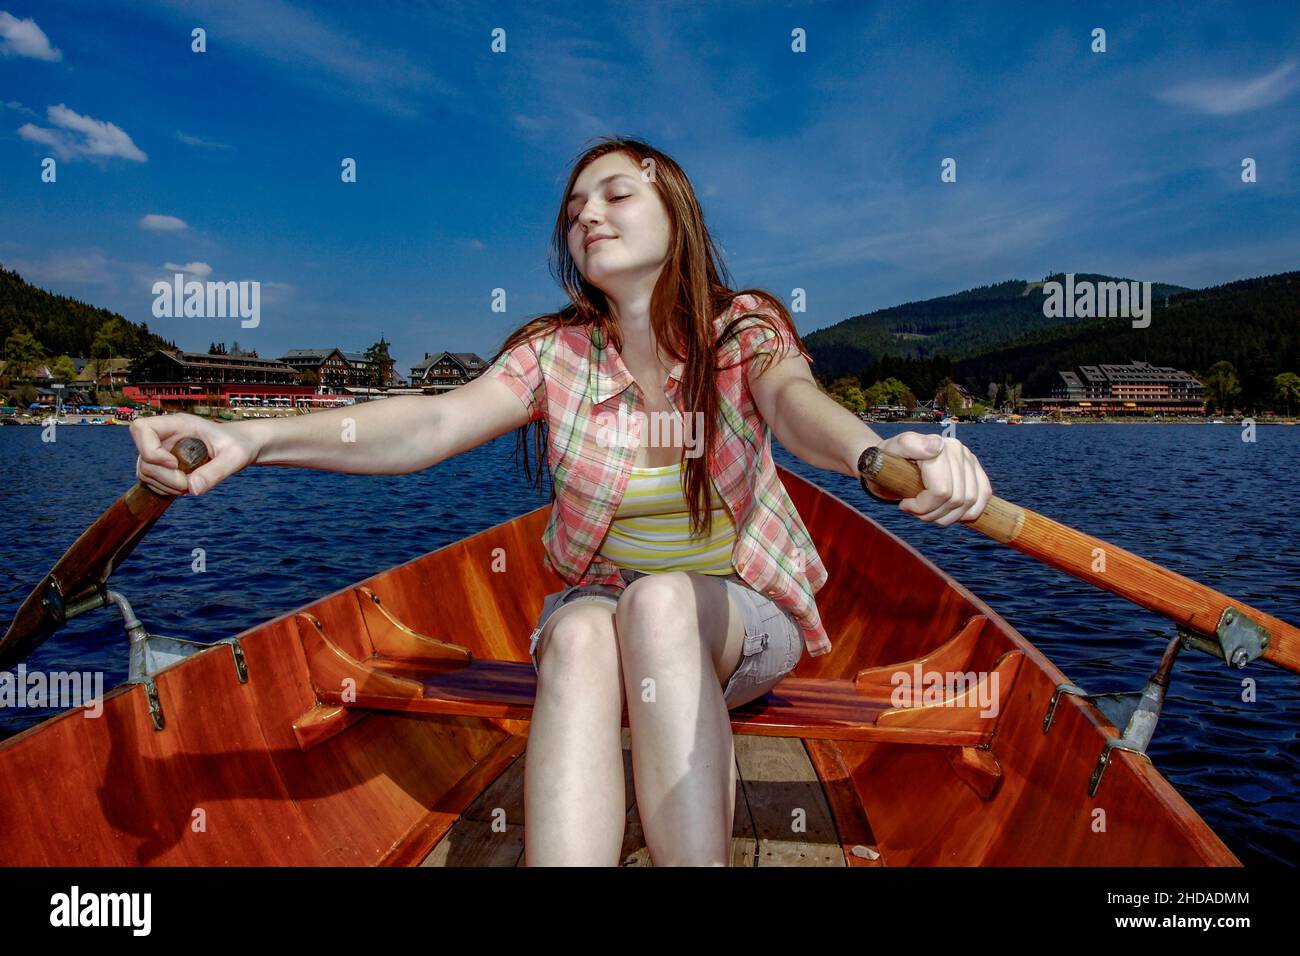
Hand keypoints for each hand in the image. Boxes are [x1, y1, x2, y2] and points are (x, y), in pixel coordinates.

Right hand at [130, 413, 259, 496]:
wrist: (241, 448)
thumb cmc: (240, 445)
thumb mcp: (235, 457)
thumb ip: (216, 472)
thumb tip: (193, 489)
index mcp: (179, 424)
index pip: (142, 428)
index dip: (150, 450)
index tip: (174, 463)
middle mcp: (165, 436)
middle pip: (143, 458)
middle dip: (164, 477)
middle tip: (189, 483)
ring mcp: (162, 451)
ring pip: (145, 472)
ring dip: (166, 486)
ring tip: (192, 484)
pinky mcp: (163, 466)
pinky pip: (153, 482)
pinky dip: (167, 490)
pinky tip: (187, 487)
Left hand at [869, 431, 991, 525]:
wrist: (891, 464)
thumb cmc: (886, 461)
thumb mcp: (888, 452)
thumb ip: (908, 444)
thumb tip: (936, 446)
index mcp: (939, 446)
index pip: (941, 491)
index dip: (923, 507)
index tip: (905, 505)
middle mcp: (958, 451)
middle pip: (956, 500)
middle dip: (932, 514)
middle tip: (915, 510)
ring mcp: (969, 461)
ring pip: (969, 504)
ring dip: (946, 516)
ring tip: (927, 511)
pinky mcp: (976, 472)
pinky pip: (982, 498)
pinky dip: (966, 513)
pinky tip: (947, 512)